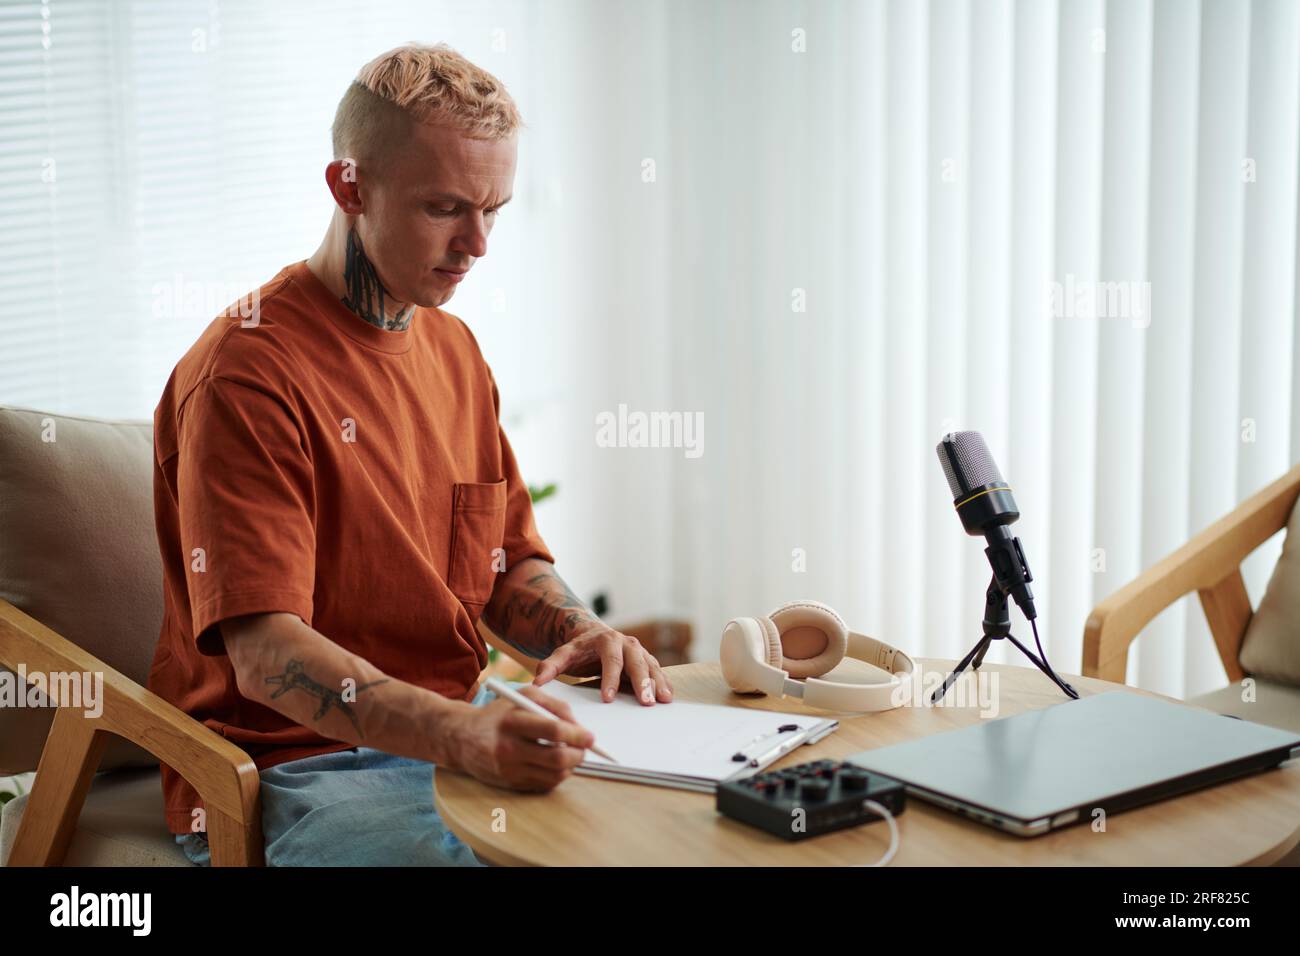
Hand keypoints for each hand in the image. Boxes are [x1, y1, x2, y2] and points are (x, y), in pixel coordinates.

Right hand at [443, 686, 593, 791]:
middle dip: (578, 754)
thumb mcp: (522, 696)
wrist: (461, 738)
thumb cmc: (498, 714)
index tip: (590, 736)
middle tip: (585, 748)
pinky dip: (557, 775)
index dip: (577, 735)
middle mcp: (509, 748)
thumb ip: (553, 704)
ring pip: (554, 775)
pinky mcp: (510, 784)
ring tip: (571, 754)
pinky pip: (544, 784)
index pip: (553, 731)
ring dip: (570, 766)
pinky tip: (555, 763)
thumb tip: (577, 724)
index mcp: (512, 722)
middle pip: (556, 759)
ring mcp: (509, 770)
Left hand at [532, 625, 673, 704]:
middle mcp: (626, 643)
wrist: (592, 636)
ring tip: (663, 701)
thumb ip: (549, 666)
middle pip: (637, 662)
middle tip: (645, 702)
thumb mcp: (562, 654)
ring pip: (651, 666)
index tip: (608, 699)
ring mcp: (639, 651)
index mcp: (606, 640)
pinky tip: (668, 697)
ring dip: (658, 683)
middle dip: (642, 682)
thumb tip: (536, 682)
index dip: (610, 679)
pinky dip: (664, 683)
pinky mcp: (646, 660)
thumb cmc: (577, 649)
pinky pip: (657, 671)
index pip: (611, 660)